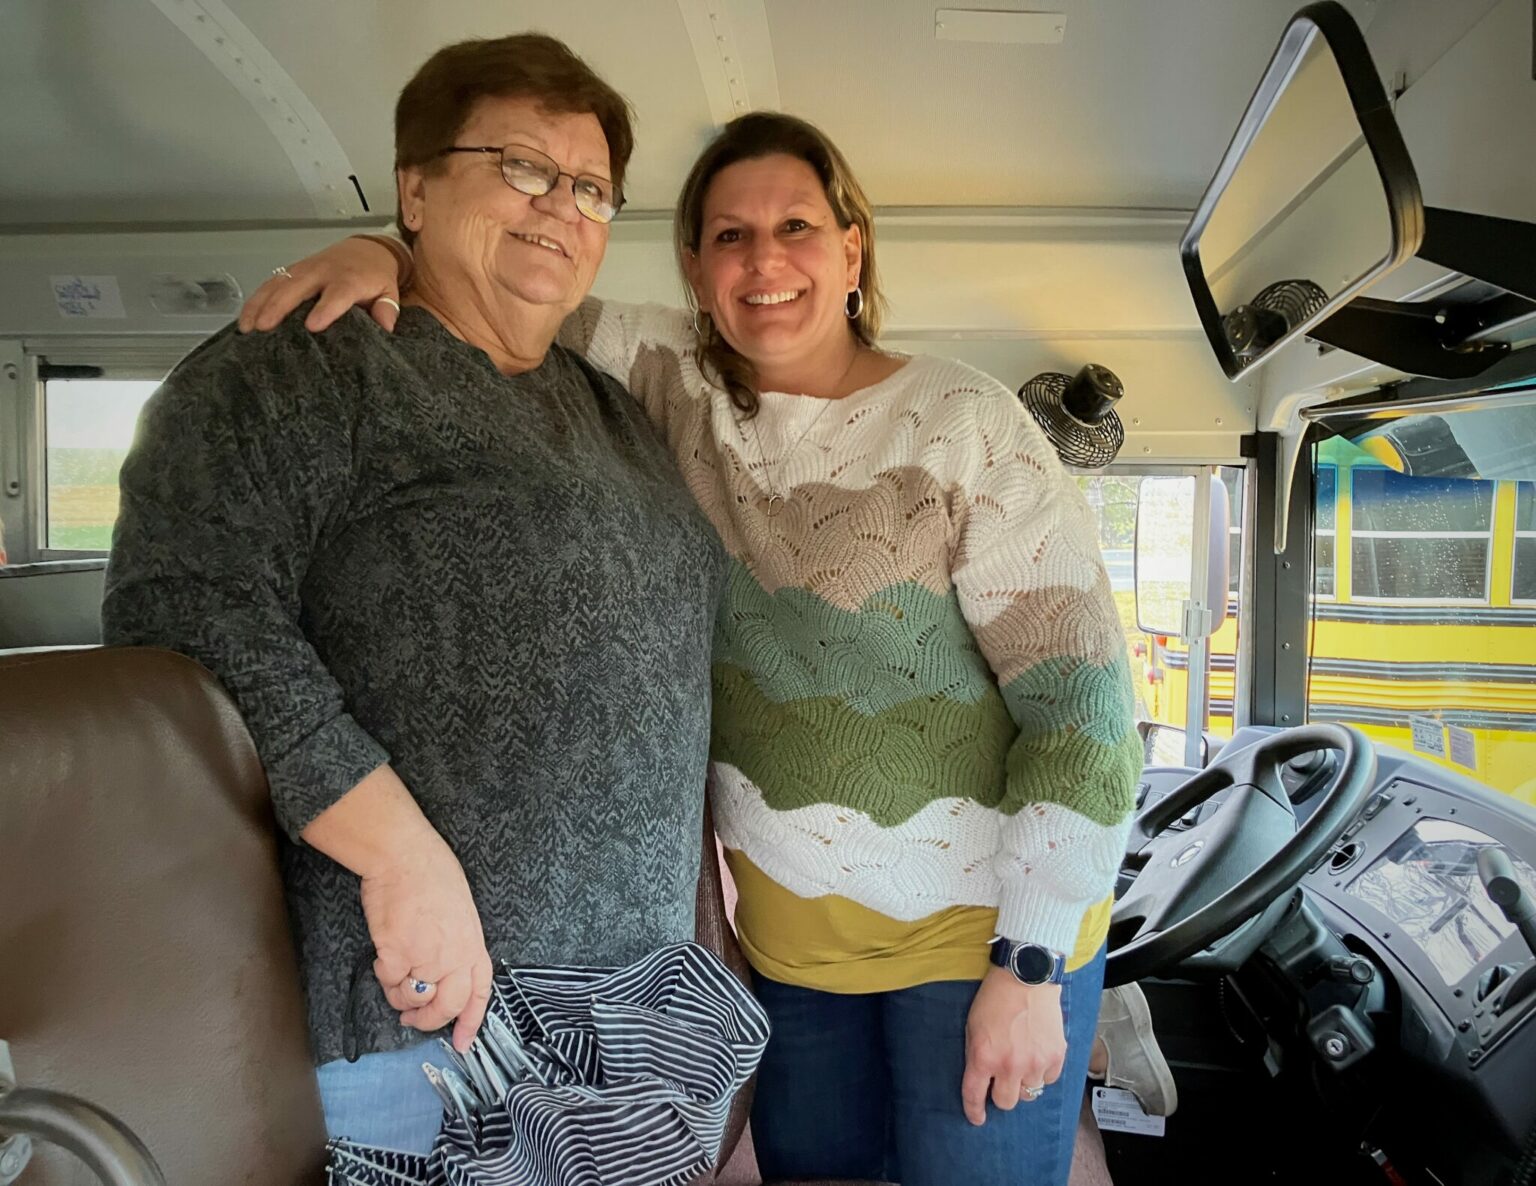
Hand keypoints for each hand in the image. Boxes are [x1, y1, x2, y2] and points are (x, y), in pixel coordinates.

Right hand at [238, 236, 404, 333]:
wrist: (366, 249)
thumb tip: (386, 327)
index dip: (325, 309)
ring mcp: (303, 270)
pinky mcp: (292, 271)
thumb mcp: (388, 291)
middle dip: (279, 306)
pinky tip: (245, 319)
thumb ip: (387, 308)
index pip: (336, 294)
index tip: (312, 325)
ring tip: (247, 327)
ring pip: (277, 284)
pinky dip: (255, 300)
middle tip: (264, 327)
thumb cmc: (376, 277)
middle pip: (296, 287)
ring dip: (260, 304)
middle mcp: (322, 272)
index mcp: (349, 279)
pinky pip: (270, 283)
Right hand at [360, 832, 494, 1052]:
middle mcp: (454, 957)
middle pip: (445, 1007)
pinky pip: (388, 981)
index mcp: (473, 945)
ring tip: (396, 979)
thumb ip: (458, 945)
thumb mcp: (462, 912)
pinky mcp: (396, 954)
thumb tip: (445, 973)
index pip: (479, 993)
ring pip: (411, 998)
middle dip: (427, 1020)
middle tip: (413, 1019)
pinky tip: (383, 957)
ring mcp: (426, 958)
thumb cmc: (434, 875)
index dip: (471, 1022)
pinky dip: (383, 976)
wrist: (405, 857)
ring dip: (400, 997)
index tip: (462, 1043)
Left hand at [961, 968, 1065, 1125]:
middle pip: (1006, 1103)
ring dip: (1023, 1082)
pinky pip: (1048, 1080)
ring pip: (1028, 1093)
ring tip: (1022, 1059)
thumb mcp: (973, 1027)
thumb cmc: (996, 998)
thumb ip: (976, 1057)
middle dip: (1001, 1093)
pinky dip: (1042, 1072)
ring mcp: (1035, 1062)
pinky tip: (1037, 1054)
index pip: (975, 1096)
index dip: (974, 1111)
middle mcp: (1010, 1064)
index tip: (977, 1118)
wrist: (1026, 977)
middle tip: (1002, 1079)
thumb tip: (981, 1082)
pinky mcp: (1056, 1056)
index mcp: (984, 1056)